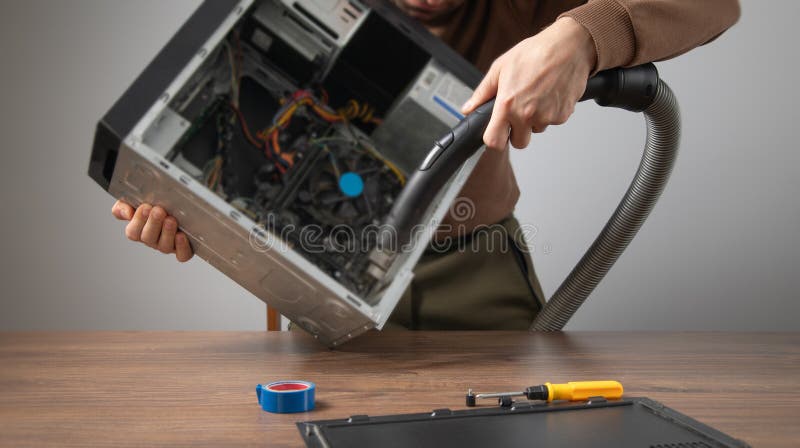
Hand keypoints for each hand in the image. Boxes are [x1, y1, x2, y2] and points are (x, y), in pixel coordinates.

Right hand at [111, 200, 193, 261]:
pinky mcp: (184, 250)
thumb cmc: (155, 204)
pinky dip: (182, 247)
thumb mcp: (134, 201)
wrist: (180, 208)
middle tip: (158, 211)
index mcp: (139, 231)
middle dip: (153, 223)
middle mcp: (153, 240)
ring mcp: (168, 246)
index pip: (133, 232)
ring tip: (170, 219)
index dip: (138, 220)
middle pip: (149, 238)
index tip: (145, 206)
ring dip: (167, 232)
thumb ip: (123, 206)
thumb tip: (127, 213)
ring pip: (164, 246)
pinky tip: (181, 235)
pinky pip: (182, 254)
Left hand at [461, 17, 596, 149]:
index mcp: (507, 104)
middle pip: (518, 143)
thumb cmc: (535, 52)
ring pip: (536, 130)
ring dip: (535, 120)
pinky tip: (549, 94)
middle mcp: (526, 114)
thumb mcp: (500, 68)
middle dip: (517, 132)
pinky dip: (550, 112)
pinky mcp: (562, 115)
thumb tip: (468, 108)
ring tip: (536, 95)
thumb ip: (482, 93)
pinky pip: (552, 122)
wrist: (568, 46)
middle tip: (519, 111)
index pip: (495, 142)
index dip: (495, 139)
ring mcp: (546, 117)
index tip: (497, 132)